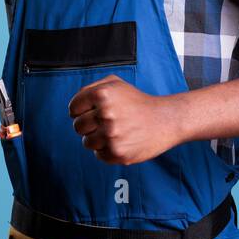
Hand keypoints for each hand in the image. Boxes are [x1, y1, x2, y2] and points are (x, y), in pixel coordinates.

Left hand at [67, 74, 187, 164]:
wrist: (165, 120)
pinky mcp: (118, 153)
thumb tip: (73, 108)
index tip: (94, 112)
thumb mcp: (115, 84)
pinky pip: (99, 155)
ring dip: (97, 139)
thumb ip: (90, 89)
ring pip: (87, 142)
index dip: (82, 111)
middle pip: (78, 126)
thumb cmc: (137, 101)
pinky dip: (107, 150)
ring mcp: (111, 135)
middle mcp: (106, 114)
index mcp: (102, 94)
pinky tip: (122, 141)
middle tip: (107, 122)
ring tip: (116, 132)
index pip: (73, 108)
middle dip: (89, 125)